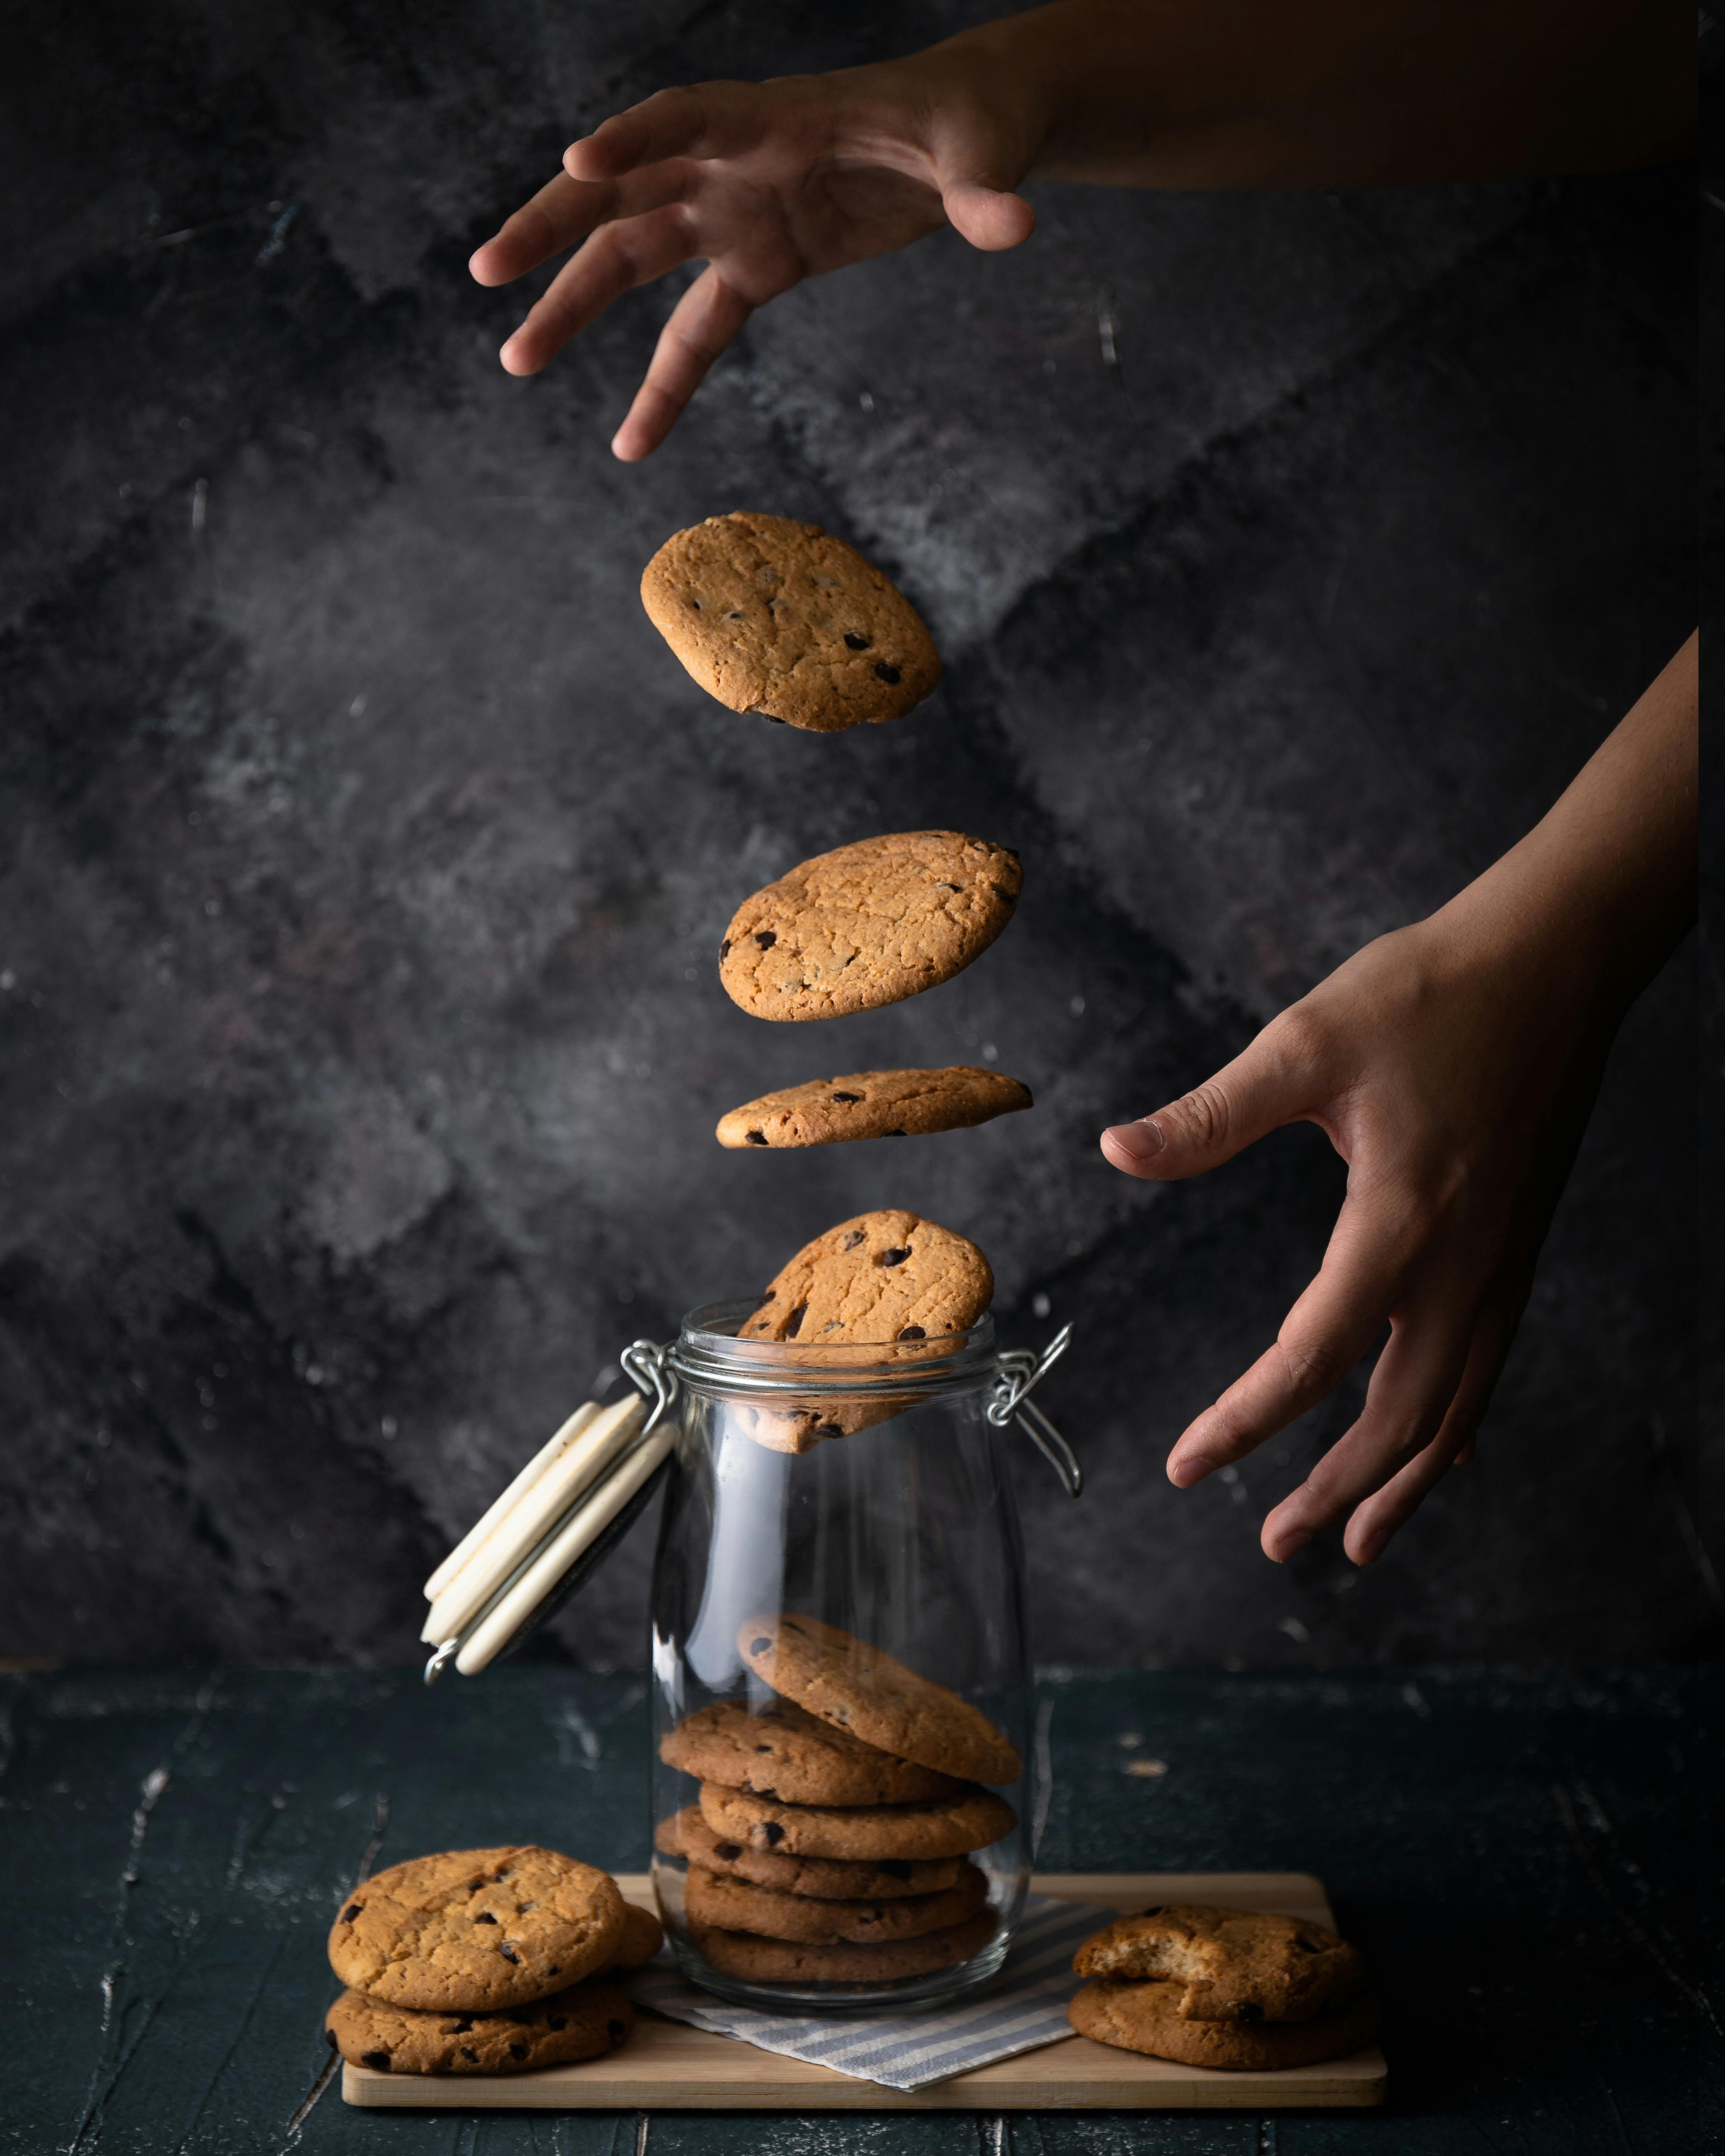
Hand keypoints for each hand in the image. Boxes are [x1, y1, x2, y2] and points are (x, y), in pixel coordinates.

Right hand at [469, 54, 1038, 459]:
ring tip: (515, 359)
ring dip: (574, 307)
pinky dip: (663, 385)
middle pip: (627, 190)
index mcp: (777, 115)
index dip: (635, 136)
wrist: (980, 135)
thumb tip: (1013, 224)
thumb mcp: (987, 146)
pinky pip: (696, 332)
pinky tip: (630, 444)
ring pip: (635, 258)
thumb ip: (984, 186)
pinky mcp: (758, 266)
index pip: (687, 116)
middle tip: (488, 270)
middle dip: (555, 226)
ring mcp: (737, 216)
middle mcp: (737, 162)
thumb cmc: (979, 121)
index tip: (579, 162)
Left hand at [1100, 640, 1695, 1566]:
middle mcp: (1463, 1263)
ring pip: (1454, 1407)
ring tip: (1354, 1541)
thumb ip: (1212, 1115)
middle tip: (1275, 1543)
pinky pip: (1487, 1365)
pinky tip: (1434, 1449)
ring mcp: (1502, 1262)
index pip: (1311, 1356)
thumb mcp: (1306, 1043)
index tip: (1188, 1466)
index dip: (1246, 1421)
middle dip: (1335, 1489)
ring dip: (1403, 1481)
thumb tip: (1117, 1151)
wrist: (1555, 960)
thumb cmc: (1431, 992)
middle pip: (1396, 1415)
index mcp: (1401, 1221)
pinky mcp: (1519, 1246)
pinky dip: (1454, 1425)